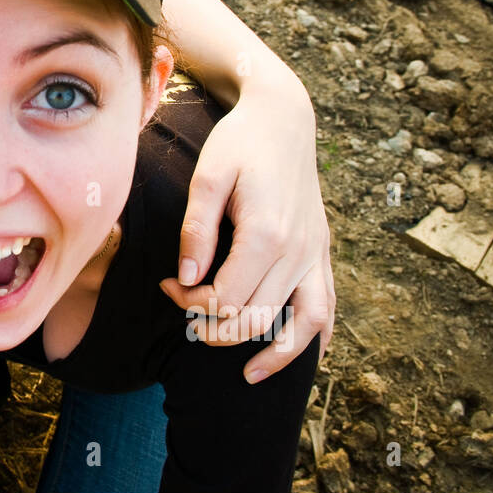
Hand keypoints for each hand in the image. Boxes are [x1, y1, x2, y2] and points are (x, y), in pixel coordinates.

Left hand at [159, 77, 334, 382]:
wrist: (283, 118)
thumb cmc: (239, 144)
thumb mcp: (207, 177)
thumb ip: (197, 229)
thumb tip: (186, 278)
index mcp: (267, 233)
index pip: (226, 298)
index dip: (190, 303)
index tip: (166, 285)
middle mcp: (299, 250)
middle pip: (257, 315)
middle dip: (214, 324)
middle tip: (183, 307)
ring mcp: (316, 252)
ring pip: (302, 323)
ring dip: (274, 354)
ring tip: (247, 375)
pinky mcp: (322, 250)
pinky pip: (327, 305)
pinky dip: (314, 335)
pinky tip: (294, 350)